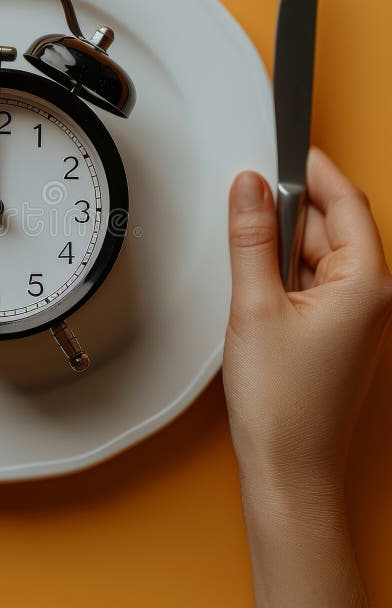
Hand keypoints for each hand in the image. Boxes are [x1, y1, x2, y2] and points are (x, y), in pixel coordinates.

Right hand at [223, 147, 390, 606]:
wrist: (289, 469)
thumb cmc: (284, 404)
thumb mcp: (255, 305)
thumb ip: (252, 238)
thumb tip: (249, 187)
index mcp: (368, 285)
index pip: (347, 203)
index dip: (316, 170)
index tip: (289, 146)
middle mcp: (371, 297)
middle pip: (331, 226)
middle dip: (288, 213)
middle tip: (243, 208)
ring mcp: (355, 316)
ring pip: (318, 254)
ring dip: (281, 246)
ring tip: (248, 270)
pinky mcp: (336, 331)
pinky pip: (312, 282)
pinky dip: (283, 273)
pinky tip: (257, 288)